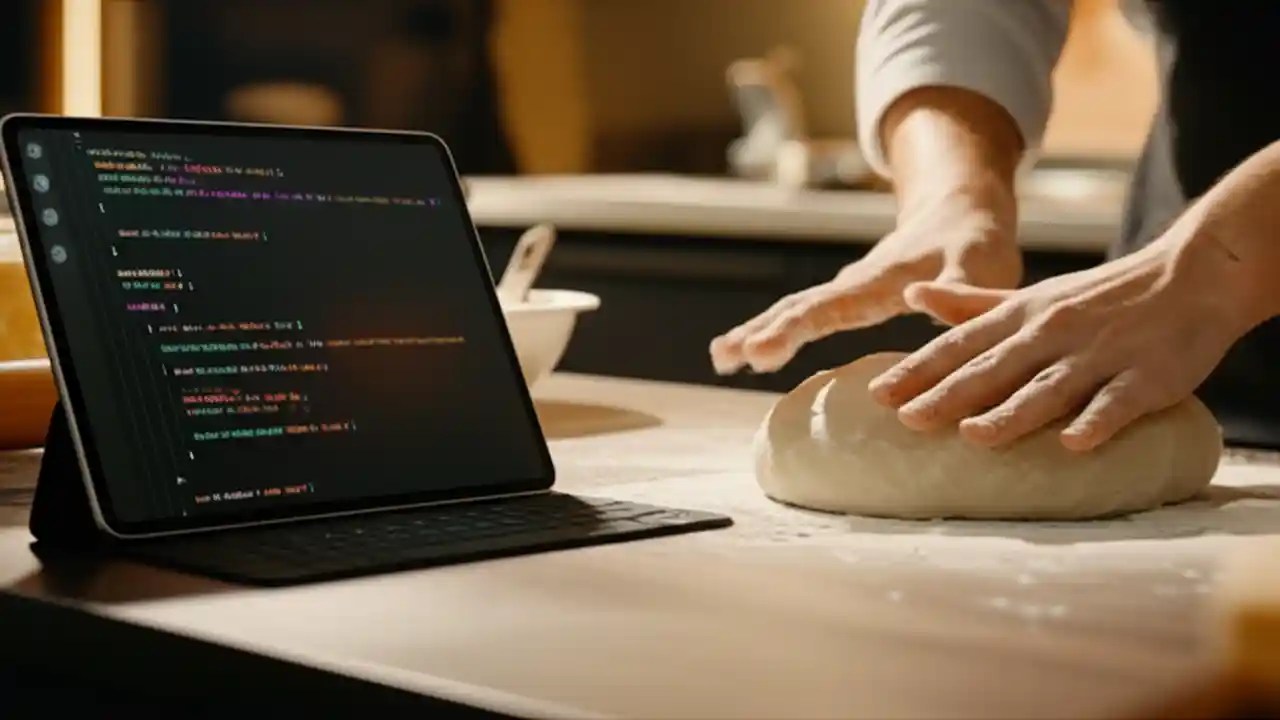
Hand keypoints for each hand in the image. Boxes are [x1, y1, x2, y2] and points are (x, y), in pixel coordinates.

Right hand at [708, 189, 1021, 374]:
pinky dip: (769, 332)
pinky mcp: (845, 300)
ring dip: (754, 331)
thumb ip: (959, 286)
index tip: (760, 351)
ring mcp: (845, 292)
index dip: (792, 330)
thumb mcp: (981, 265)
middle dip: (759, 331)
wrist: (959, 214)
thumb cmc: (974, 246)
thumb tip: (919, 302)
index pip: (827, 307)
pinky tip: (746, 355)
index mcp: (878, 282)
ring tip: (720, 358)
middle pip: (796, 307)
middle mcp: (852, 285)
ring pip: (790, 310)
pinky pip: (800, 316)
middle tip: (724, 358)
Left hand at [866, 230, 1257, 451]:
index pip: (960, 345)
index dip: (918, 370)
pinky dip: (1097, 420)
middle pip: (994, 368)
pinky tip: (1074, 443)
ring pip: (1049, 387)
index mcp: (1022, 315)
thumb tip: (911, 294)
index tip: (877, 394)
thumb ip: (971, 303)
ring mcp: (1100, 354)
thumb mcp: (1031, 295)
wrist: (1193, 275)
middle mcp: (1053, 333)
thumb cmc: (1102, 295)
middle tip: (908, 420)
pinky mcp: (1147, 376)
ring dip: (1012, 412)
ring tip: (973, 437)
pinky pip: (1118, 401)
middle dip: (950, 394)